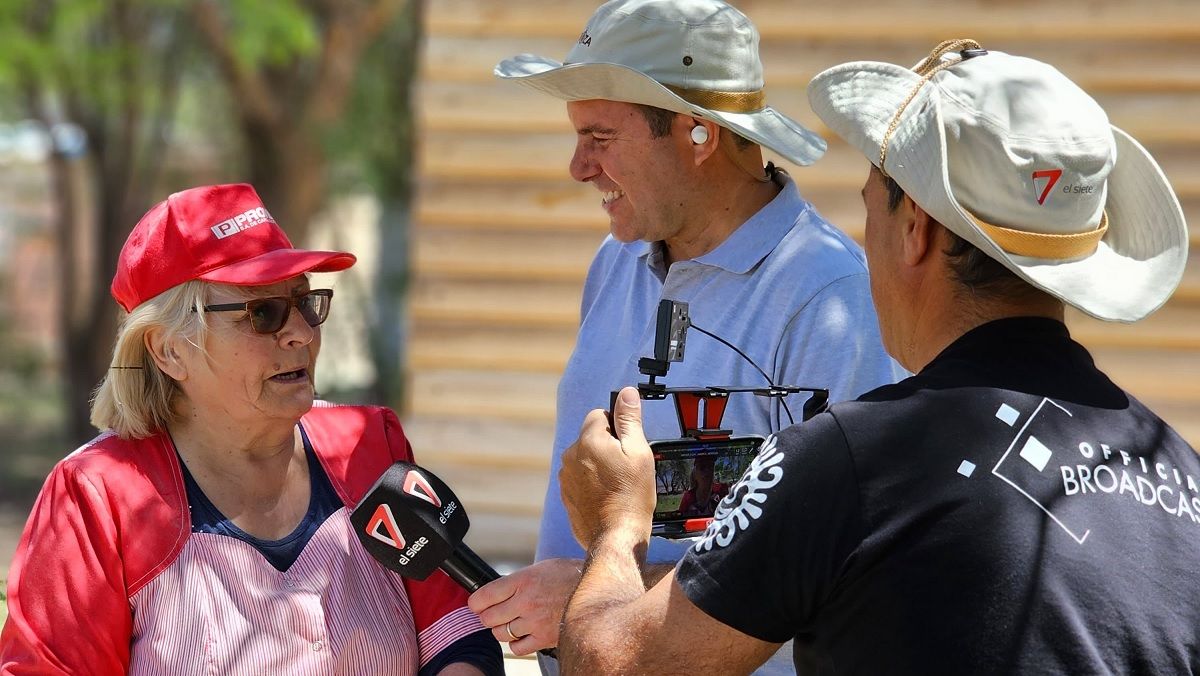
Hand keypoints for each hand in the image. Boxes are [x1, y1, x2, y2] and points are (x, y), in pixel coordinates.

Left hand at [467, 558, 582, 655]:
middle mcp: (526, 601)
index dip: (475, 602)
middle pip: (489, 617)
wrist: (596, 591)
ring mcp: (535, 621)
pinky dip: (516, 644)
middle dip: (487, 617)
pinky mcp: (544, 638)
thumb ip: (519, 580)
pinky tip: (522, 635)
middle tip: (492, 614)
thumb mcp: (542, 567)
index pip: (486, 595)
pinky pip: (517, 648)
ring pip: (501, 633)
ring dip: (502, 630)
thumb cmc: (570, 576)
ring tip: (509, 623)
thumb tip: (499, 590)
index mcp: (524, 580)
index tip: (475, 604)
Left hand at [560, 387, 655, 550]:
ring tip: (618, 484)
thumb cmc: (630, 497)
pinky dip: (592, 482)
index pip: (600, 414)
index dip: (618, 426)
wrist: (615, 537)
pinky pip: (580, 477)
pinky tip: (607, 495)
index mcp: (588, 440)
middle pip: (591, 436)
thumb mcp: (639, 453)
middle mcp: (571, 455)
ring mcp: (566, 476)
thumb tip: (626, 394)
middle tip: (626, 467)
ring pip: (585, 457)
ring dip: (599, 464)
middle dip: (608, 446)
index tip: (628, 445)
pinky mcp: (566, 494)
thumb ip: (629, 420)